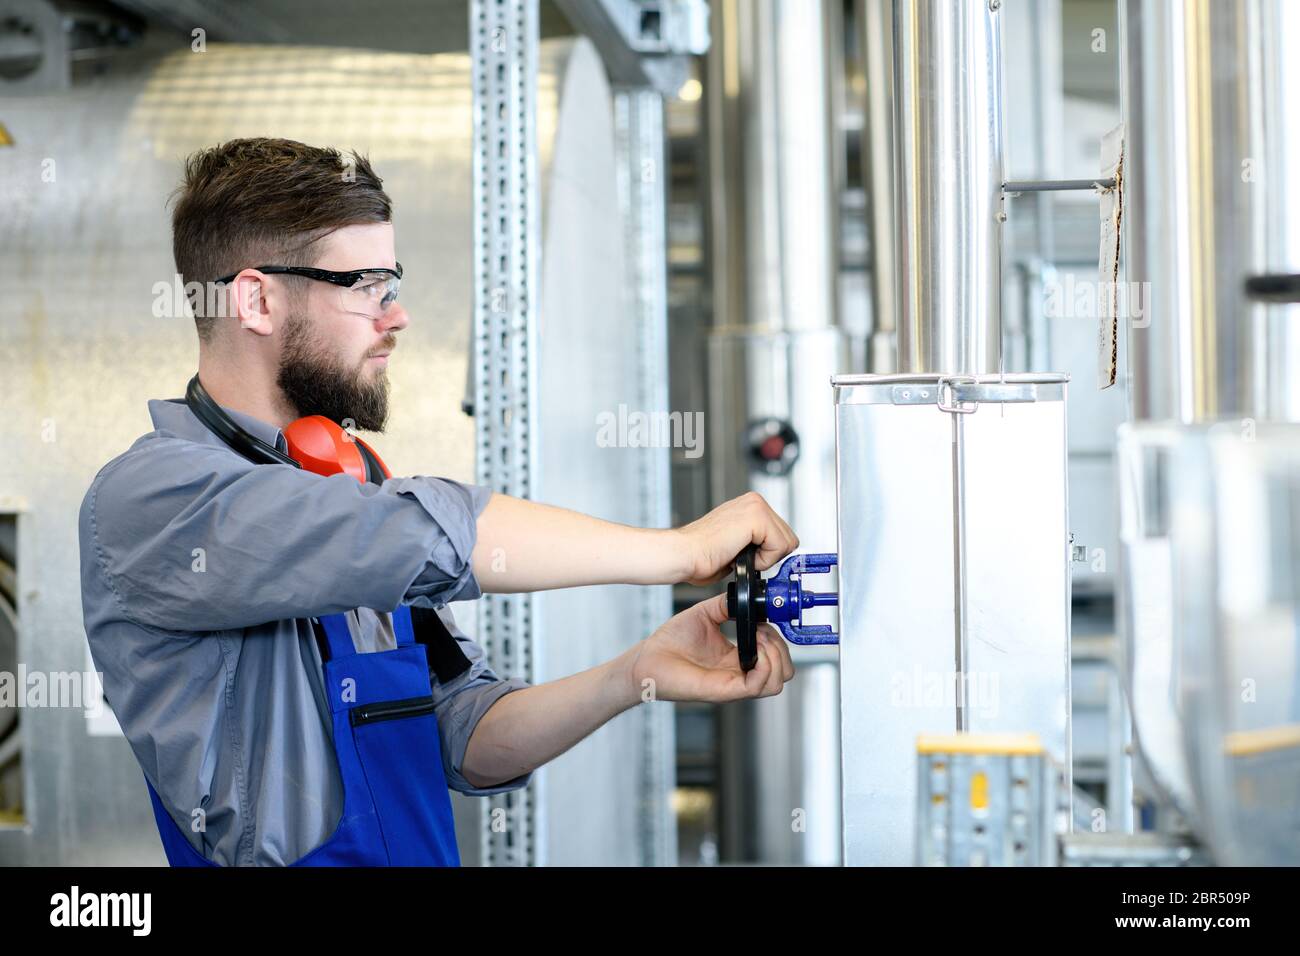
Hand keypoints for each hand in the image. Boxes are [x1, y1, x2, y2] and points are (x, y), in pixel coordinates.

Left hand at [623, 593, 793, 703]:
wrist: (647, 658)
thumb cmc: (670, 642)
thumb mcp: (705, 615)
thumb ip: (726, 606)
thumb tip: (744, 595)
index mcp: (736, 658)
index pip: (774, 657)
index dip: (777, 639)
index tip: (765, 622)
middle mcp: (738, 673)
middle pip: (783, 673)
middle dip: (782, 649)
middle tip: (763, 633)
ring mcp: (733, 683)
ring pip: (777, 682)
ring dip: (777, 657)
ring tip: (760, 640)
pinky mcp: (725, 690)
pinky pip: (758, 686)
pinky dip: (765, 666)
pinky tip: (754, 650)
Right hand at [675, 491, 798, 585]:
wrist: (685, 554)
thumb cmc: (702, 554)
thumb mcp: (738, 543)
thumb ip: (756, 542)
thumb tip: (772, 551)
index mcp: (750, 506)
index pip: (782, 535)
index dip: (768, 554)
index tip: (746, 556)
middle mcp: (754, 501)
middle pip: (789, 538)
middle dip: (769, 555)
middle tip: (741, 556)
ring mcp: (756, 506)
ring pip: (787, 542)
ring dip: (765, 558)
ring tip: (738, 554)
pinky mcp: (757, 516)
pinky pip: (780, 547)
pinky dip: (763, 560)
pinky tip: (739, 554)